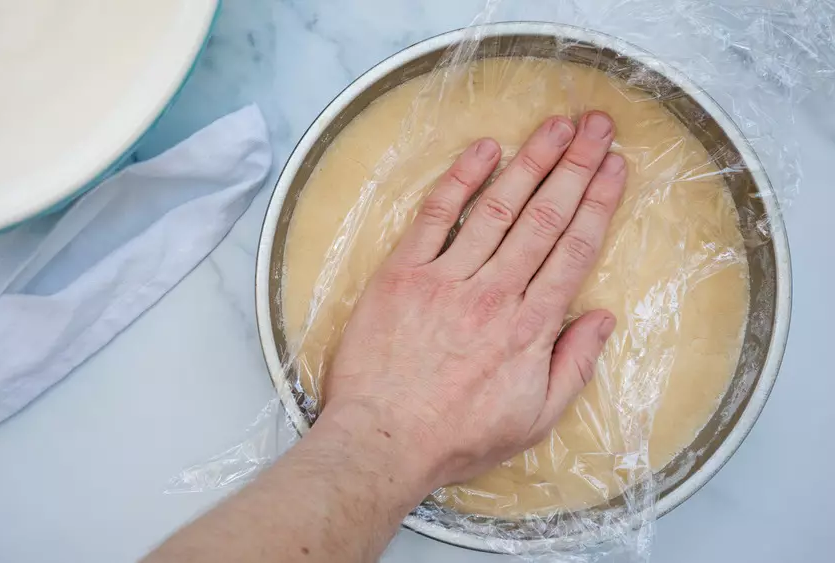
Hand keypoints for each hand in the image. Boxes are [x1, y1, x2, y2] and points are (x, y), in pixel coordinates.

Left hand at [323, 111, 626, 488]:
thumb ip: (574, 366)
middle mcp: (494, 294)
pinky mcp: (402, 274)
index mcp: (529, 328)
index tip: (615, 168)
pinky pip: (435, 216)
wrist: (383, 441)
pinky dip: (461, 179)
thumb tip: (602, 317)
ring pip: (498, 209)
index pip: (573, 250)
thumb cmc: (456, 437)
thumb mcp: (534, 420)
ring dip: (530, 162)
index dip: (598, 203)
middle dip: (575, 167)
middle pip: (544, 218)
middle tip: (597, 127)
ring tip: (556, 126)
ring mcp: (446, 279)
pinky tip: (485, 150)